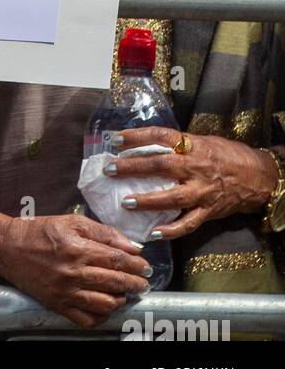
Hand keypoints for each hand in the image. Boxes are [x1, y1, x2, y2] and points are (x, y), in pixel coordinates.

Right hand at [0, 211, 152, 328]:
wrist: (8, 248)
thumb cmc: (39, 232)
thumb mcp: (71, 222)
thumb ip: (103, 232)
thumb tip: (131, 246)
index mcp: (77, 247)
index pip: (117, 259)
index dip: (136, 264)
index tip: (145, 265)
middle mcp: (73, 271)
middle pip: (115, 282)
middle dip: (135, 283)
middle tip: (142, 282)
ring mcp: (66, 291)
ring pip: (105, 303)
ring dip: (121, 299)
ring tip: (124, 293)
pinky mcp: (58, 305)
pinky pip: (87, 319)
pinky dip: (102, 316)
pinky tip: (106, 306)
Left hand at [106, 126, 278, 239]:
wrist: (257, 177)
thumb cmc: (225, 155)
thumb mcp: (201, 141)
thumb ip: (176, 145)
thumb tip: (143, 144)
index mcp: (192, 146)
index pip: (160, 136)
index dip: (136, 136)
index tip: (114, 138)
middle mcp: (196, 168)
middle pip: (160, 165)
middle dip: (133, 167)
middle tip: (110, 169)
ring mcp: (202, 191)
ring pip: (172, 197)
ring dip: (147, 200)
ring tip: (126, 202)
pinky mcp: (208, 212)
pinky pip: (187, 224)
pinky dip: (170, 230)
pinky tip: (153, 232)